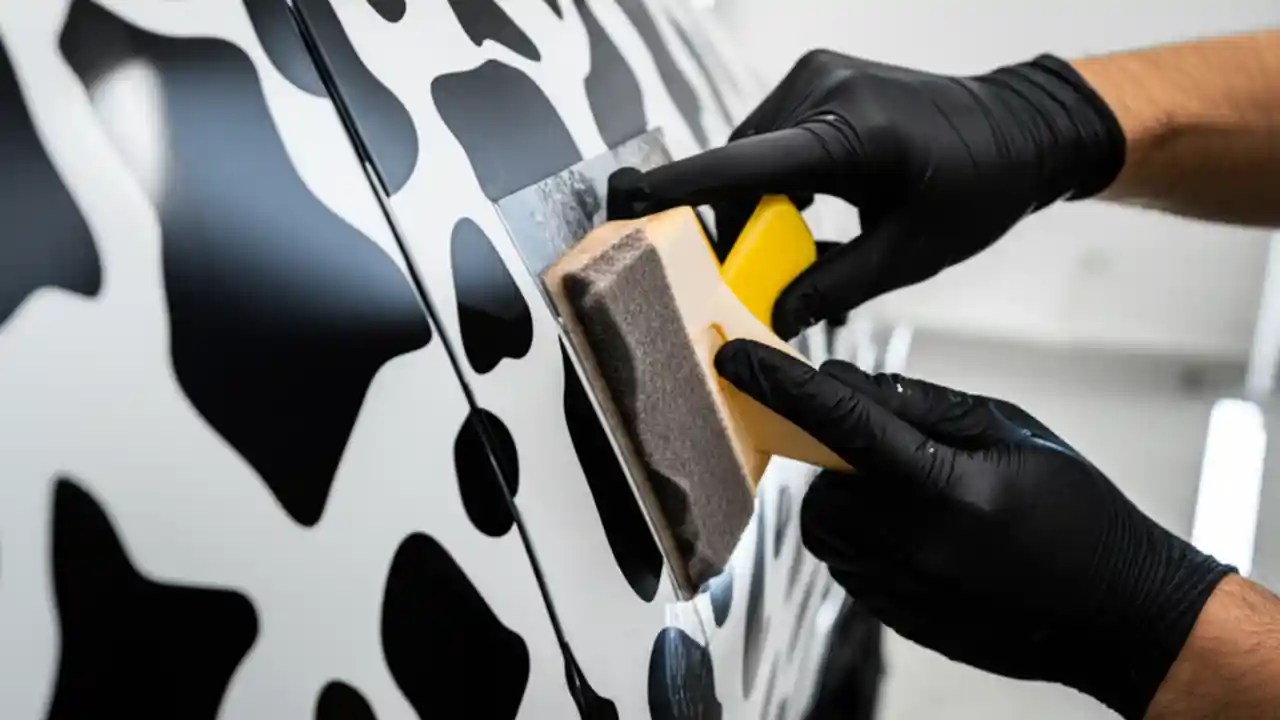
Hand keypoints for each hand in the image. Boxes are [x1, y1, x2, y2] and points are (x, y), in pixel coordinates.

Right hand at [610, 50, 1124, 337]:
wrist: (1018, 127)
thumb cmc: (977, 186)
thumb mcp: (911, 252)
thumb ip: (836, 287)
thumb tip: (776, 320)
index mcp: (852, 131)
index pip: (748, 164)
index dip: (685, 188)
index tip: (630, 203)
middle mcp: (823, 88)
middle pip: (741, 165)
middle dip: (734, 223)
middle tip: (745, 278)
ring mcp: (818, 75)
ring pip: (750, 152)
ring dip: (753, 201)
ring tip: (785, 245)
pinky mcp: (818, 79)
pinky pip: (769, 137)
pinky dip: (771, 178)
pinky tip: (800, 211)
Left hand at [714, 339, 1230, 718]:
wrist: (1116, 615)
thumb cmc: (1078, 515)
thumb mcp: (1014, 433)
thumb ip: (926, 407)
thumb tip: (849, 383)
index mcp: (949, 490)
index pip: (842, 425)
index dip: (782, 385)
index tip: (735, 359)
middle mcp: (916, 548)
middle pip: (820, 488)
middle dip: (832, 462)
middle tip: (883, 455)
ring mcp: (905, 592)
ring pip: (825, 533)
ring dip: (844, 502)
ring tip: (908, 497)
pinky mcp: (899, 619)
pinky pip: (847, 568)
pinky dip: (862, 540)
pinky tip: (920, 536)